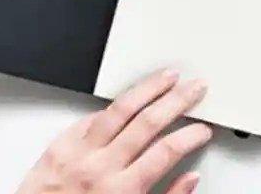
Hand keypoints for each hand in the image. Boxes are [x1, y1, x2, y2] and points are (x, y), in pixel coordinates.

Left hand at [17, 70, 210, 193]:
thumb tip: (188, 180)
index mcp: (123, 191)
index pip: (167, 151)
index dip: (190, 135)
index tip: (202, 128)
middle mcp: (101, 168)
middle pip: (148, 122)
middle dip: (177, 100)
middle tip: (194, 88)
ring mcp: (78, 153)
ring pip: (120, 109)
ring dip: (147, 88)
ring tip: (165, 78)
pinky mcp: (58, 145)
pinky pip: (89, 118)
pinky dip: (110, 107)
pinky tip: (125, 99)